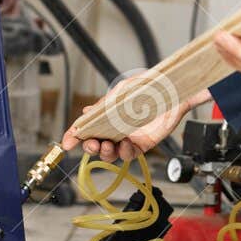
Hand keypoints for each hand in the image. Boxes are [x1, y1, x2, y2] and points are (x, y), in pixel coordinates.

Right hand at [61, 87, 206, 162]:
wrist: (174, 89)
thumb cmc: (148, 86)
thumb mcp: (122, 91)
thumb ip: (104, 103)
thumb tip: (86, 113)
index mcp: (107, 116)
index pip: (87, 128)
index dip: (75, 136)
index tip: (66, 142)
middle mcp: (116, 129)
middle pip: (96, 145)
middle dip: (90, 147)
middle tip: (91, 143)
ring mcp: (129, 137)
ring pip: (112, 154)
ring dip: (106, 152)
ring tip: (107, 145)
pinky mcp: (144, 144)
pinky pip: (130, 154)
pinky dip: (125, 151)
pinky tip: (125, 142)